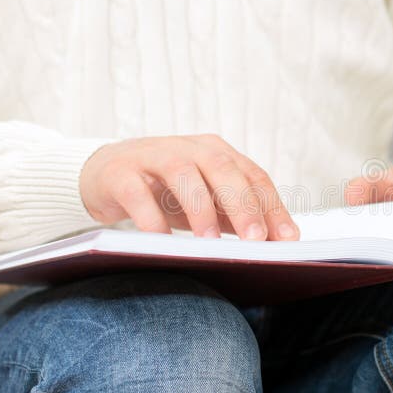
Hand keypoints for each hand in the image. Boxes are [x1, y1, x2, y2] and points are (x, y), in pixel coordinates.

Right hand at [79, 134, 298, 239]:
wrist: (105, 174)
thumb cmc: (166, 191)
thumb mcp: (206, 201)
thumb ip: (236, 217)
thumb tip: (273, 244)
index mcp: (218, 153)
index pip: (253, 176)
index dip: (273, 207)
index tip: (288, 239)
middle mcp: (190, 148)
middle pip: (223, 170)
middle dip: (243, 206)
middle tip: (255, 240)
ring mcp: (154, 156)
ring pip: (184, 174)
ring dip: (200, 209)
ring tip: (209, 243)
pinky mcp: (121, 172)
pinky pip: (138, 193)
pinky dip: (151, 219)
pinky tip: (161, 242)